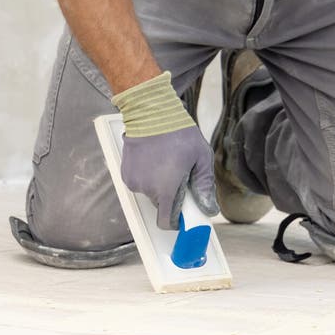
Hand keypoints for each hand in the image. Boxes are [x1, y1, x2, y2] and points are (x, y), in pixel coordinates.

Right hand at [114, 71, 218, 229]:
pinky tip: (154, 158)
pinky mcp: (125, 172)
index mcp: (166, 189)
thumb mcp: (201, 157)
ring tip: (166, 160)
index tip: (184, 213)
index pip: (166, 222)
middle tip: (180, 174)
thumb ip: (205, 186)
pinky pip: (140, 182)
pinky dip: (147, 175)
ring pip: (150, 192)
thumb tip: (209, 210)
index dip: (176, 221)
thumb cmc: (179, 132)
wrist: (151, 112)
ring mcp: (133, 181)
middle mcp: (146, 189)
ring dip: (159, 184)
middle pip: (161, 205)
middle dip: (171, 195)